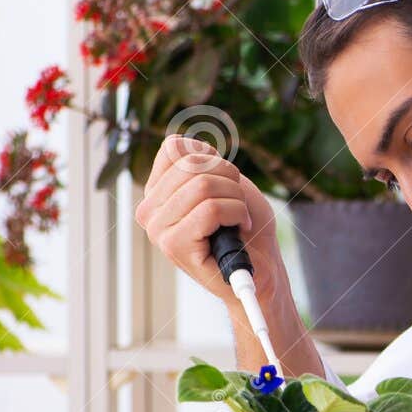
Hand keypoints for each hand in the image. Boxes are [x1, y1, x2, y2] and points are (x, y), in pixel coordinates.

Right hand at [133, 135, 284, 309]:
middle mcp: (149, 209)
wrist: (262, 267)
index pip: (175, 146)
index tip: (226, 183)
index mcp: (156, 191)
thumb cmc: (245, 225)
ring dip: (237, 199)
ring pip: (204, 184)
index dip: (212, 158)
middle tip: (238, 205)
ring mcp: (158, 229)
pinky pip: (211, 209)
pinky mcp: (173, 246)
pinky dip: (238, 214)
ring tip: (239, 218)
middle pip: (192, 163)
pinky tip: (239, 230)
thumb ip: (198, 160)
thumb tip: (179, 143)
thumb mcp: (225, 182)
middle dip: (230, 179)